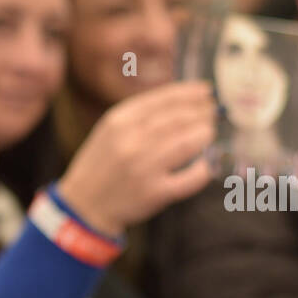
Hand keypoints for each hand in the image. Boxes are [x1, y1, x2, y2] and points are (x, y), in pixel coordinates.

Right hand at [55, 81, 216, 236]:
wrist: (84, 205)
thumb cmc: (101, 164)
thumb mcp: (109, 131)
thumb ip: (139, 114)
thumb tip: (182, 99)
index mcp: (119, 122)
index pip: (163, 100)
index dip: (190, 93)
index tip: (207, 91)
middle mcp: (131, 142)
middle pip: (178, 119)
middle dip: (202, 112)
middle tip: (213, 112)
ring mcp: (144, 168)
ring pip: (188, 143)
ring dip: (204, 134)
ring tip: (209, 132)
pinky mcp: (155, 193)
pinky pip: (190, 178)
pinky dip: (204, 169)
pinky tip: (208, 164)